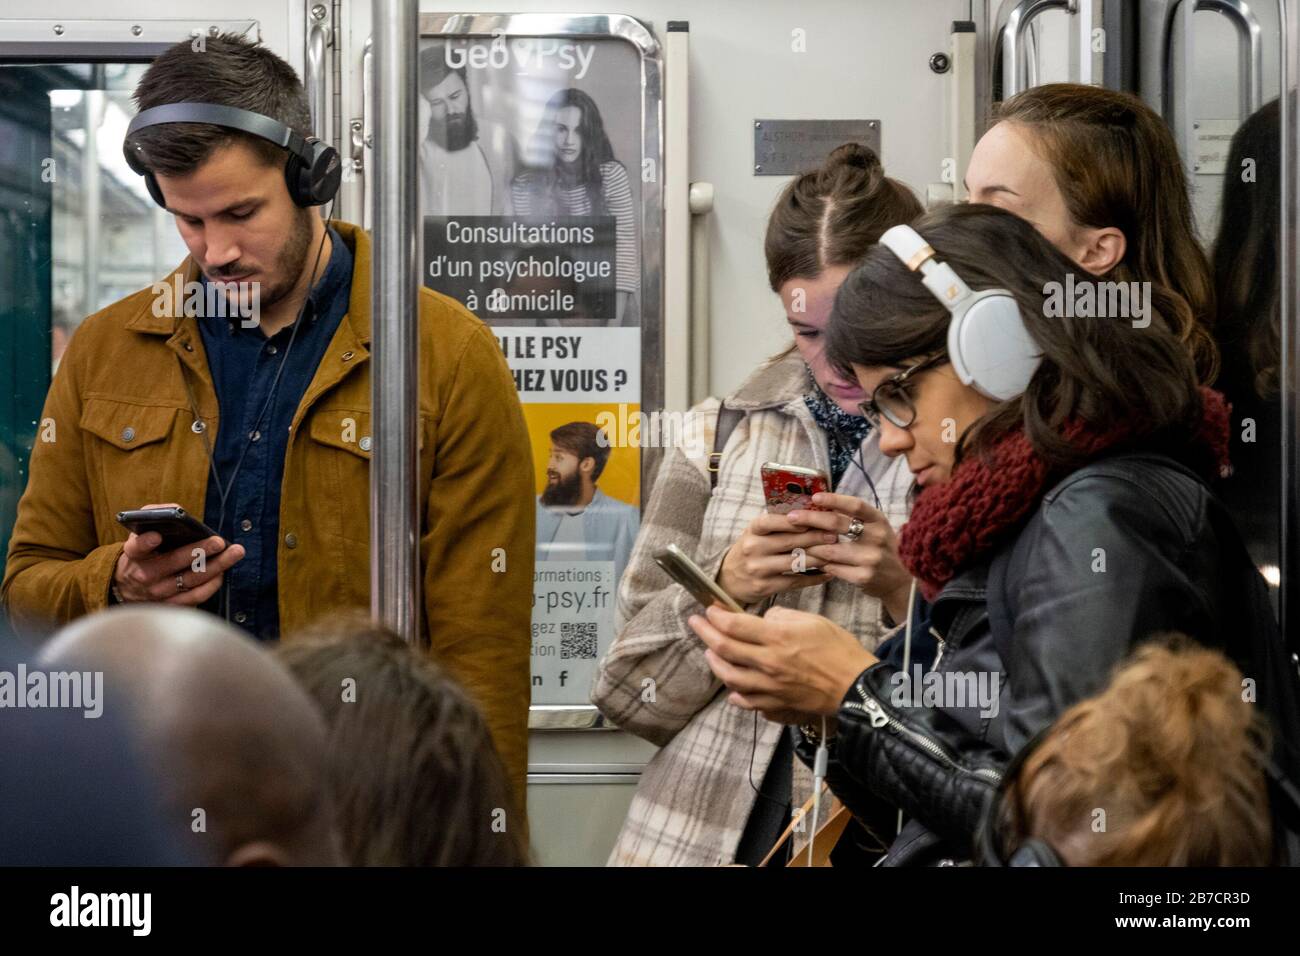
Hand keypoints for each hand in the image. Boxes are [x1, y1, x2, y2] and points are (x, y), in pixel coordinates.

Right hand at [113, 502, 244, 606]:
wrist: (129, 586)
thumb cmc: (143, 553)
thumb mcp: (140, 533)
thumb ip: (154, 517)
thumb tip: (178, 511)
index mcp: (135, 554)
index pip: (137, 547)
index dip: (146, 542)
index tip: (156, 536)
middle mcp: (145, 575)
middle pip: (173, 563)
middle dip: (198, 551)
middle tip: (218, 542)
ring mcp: (158, 592)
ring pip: (191, 580)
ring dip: (217, 566)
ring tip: (234, 552)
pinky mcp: (172, 604)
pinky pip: (197, 596)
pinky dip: (213, 583)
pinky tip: (224, 570)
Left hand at [689, 604, 876, 717]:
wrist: (856, 687)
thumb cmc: (839, 650)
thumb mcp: (813, 620)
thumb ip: (782, 618)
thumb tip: (763, 621)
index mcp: (778, 638)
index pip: (734, 625)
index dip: (716, 616)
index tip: (709, 609)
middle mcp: (768, 663)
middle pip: (724, 649)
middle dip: (705, 633)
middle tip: (696, 624)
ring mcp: (770, 687)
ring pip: (729, 677)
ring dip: (715, 663)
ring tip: (710, 653)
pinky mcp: (776, 704)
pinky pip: (747, 701)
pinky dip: (735, 693)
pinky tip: (732, 686)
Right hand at [716, 511, 837, 604]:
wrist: (729, 579)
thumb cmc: (751, 550)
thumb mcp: (757, 533)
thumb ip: (777, 523)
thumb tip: (810, 511)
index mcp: (752, 530)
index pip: (771, 521)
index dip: (792, 521)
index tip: (813, 518)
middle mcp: (753, 548)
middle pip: (788, 541)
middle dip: (814, 538)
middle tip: (834, 535)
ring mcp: (758, 568)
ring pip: (794, 562)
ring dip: (817, 558)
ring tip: (834, 553)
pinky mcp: (765, 586)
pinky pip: (794, 581)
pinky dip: (813, 578)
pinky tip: (827, 574)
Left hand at [790, 492, 912, 620]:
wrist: (900, 580)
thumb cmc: (882, 549)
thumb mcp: (875, 528)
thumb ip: (854, 518)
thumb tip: (820, 504)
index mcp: (879, 521)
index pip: (855, 505)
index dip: (834, 500)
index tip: (814, 497)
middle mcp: (877, 537)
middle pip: (837, 523)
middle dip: (810, 518)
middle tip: (792, 517)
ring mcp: (870, 558)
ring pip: (830, 549)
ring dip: (810, 545)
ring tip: (795, 540)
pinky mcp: (863, 577)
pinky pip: (832, 567)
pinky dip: (819, 563)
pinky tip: (810, 559)